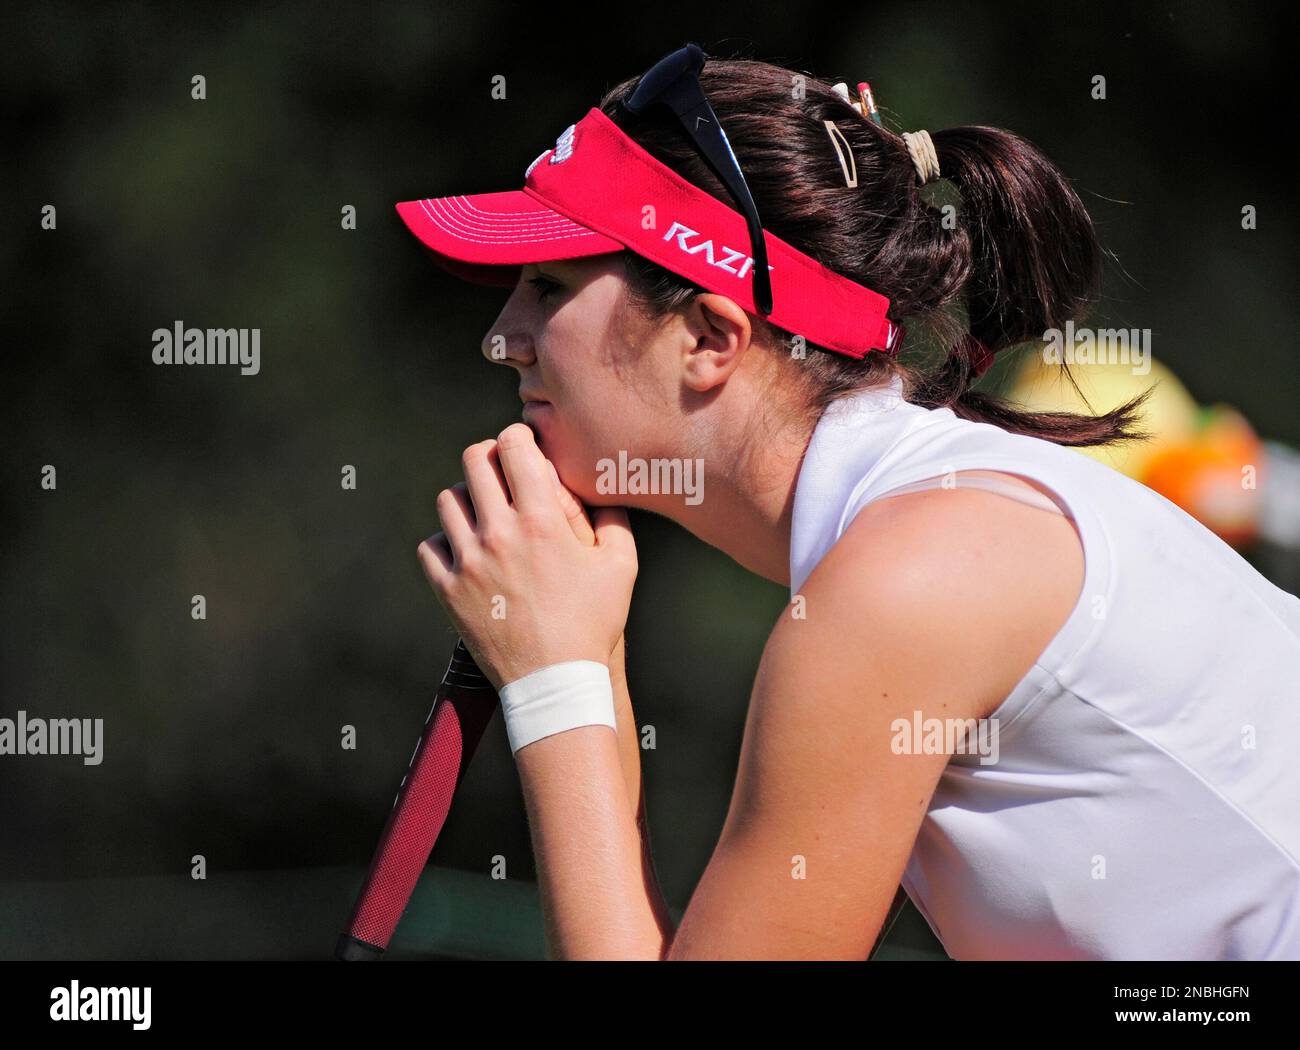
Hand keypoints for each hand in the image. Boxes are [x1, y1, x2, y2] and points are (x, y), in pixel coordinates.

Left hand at [417, 423, 636, 690]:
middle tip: (503, 470)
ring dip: (469, 498)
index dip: (519, 437)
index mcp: (541, 521)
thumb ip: (611, 516)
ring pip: (449, 499)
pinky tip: (468, 552)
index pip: (514, 447)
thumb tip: (597, 483)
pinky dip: (446, 542)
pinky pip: (431, 544)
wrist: (555, 680)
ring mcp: (468, 561)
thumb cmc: (593, 623)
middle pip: (474, 461)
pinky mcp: (448, 589)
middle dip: (490, 457)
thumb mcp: (621, 566)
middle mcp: (499, 533)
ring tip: (487, 514)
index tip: (524, 446)